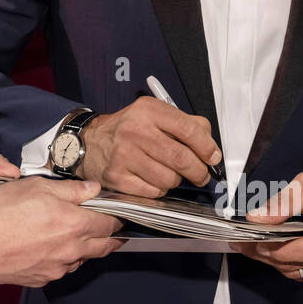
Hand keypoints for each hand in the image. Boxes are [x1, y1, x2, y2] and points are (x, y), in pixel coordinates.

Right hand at [0, 177, 124, 286]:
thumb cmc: (2, 213)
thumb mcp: (38, 187)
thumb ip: (71, 190)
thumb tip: (93, 189)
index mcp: (75, 225)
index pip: (110, 224)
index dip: (118, 217)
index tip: (121, 214)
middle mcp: (71, 251)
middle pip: (104, 247)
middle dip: (113, 238)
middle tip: (116, 232)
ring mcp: (56, 268)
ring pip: (81, 259)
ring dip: (86, 249)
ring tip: (82, 238)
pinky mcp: (40, 278)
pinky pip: (60, 269)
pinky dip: (63, 260)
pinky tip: (53, 250)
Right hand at [78, 97, 220, 195]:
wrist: (89, 143)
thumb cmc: (128, 130)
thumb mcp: (153, 115)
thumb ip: (184, 124)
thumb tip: (211, 148)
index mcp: (148, 111)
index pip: (189, 129)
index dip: (207, 147)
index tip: (213, 158)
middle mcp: (135, 131)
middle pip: (182, 158)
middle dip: (198, 171)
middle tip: (200, 175)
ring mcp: (124, 156)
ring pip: (169, 179)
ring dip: (174, 181)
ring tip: (166, 172)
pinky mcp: (117, 177)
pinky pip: (153, 192)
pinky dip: (158, 190)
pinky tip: (150, 180)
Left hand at [229, 166, 302, 282]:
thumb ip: (284, 202)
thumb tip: (256, 219)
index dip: (275, 250)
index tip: (250, 242)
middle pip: (299, 265)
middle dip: (267, 256)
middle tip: (243, 244)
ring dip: (278, 264)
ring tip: (257, 248)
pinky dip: (294, 268)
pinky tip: (280, 255)